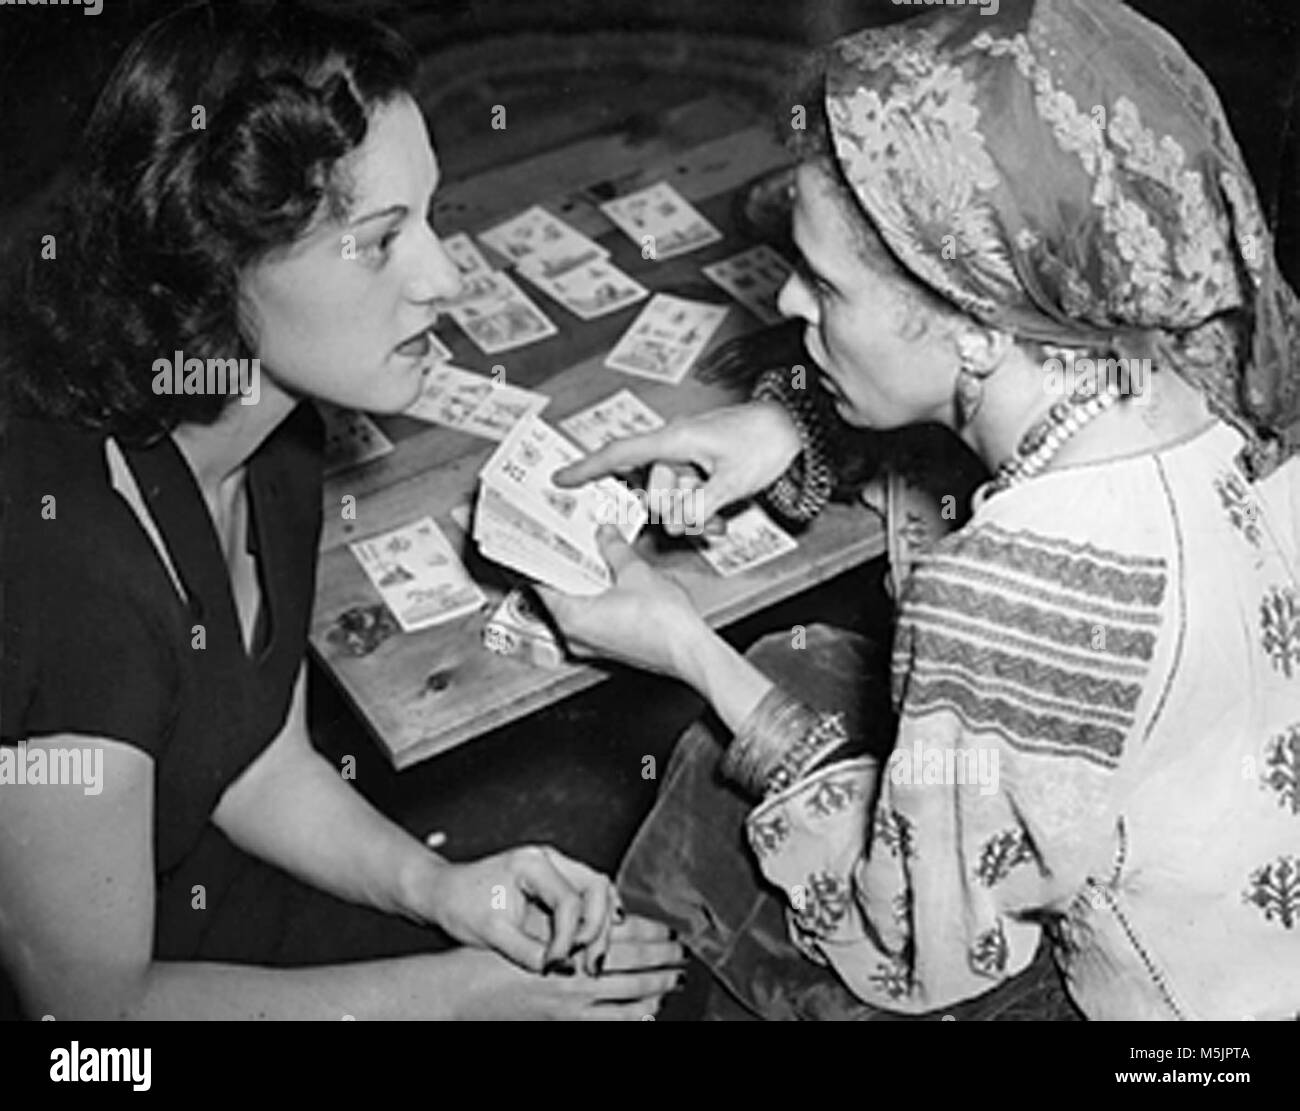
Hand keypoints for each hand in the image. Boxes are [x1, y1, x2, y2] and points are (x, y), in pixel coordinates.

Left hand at [421, 845, 617, 974]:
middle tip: (590, 964)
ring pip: (599, 891)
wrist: (444, 894)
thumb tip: (562, 969)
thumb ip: (527, 951)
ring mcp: (556, 867)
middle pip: (597, 888)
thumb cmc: (460, 905)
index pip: (568, 901)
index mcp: (530, 863)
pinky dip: (595, 919)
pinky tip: (592, 944)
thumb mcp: (490, 934)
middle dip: (597, 929)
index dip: (568, 938)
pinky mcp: (557, 881)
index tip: (557, 965)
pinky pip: (589, 896)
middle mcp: (549, 859)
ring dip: (601, 926)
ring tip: (592, 960)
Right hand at [448, 916, 685, 1019]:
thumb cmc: (490, 953)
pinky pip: (610, 1023)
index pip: (624, 933)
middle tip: (683, 954)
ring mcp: (572, 1003)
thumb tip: (607, 917)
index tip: (670, 930)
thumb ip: (568, 922)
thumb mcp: (530, 924)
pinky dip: (634, 1016)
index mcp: (569, 942)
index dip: (652, 931)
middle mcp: (576, 974)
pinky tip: (648, 1013)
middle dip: (663, 959)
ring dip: (656, 986)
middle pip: (635, 963)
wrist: (460, 990)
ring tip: (675, 980)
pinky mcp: (563, 1022)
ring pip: (629, 994)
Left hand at [534, 526, 709, 680]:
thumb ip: (615, 549)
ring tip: (595, 559)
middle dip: (567, 569)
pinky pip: (594, 619)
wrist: (690, 650)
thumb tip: (606, 535)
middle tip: (571, 545)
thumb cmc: (663, 624)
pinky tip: (612, 582)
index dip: (540, 562)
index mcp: (572, 618)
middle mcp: (577, 636)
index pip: (540, 587)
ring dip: (584, 584)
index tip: (541, 546)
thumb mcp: (635, 572)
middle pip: (558, 596)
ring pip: (577, 608)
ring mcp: (593, 645)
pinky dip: (598, 600)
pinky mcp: (611, 647)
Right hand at [552, 401, 801, 535]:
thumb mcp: (734, 480)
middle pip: (650, 489)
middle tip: (703, 516)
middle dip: (672, 509)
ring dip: (691, 512)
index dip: (587, 467)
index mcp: (674, 440)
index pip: (620, 454)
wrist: (795, 427)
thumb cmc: (766, 441)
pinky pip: (686, 493)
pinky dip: (699, 508)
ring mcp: (687, 455)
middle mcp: (675, 445)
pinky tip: (720, 513)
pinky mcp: (699, 464)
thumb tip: (677, 518)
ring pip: (669, 496)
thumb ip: (701, 503)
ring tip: (719, 513)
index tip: (561, 478)